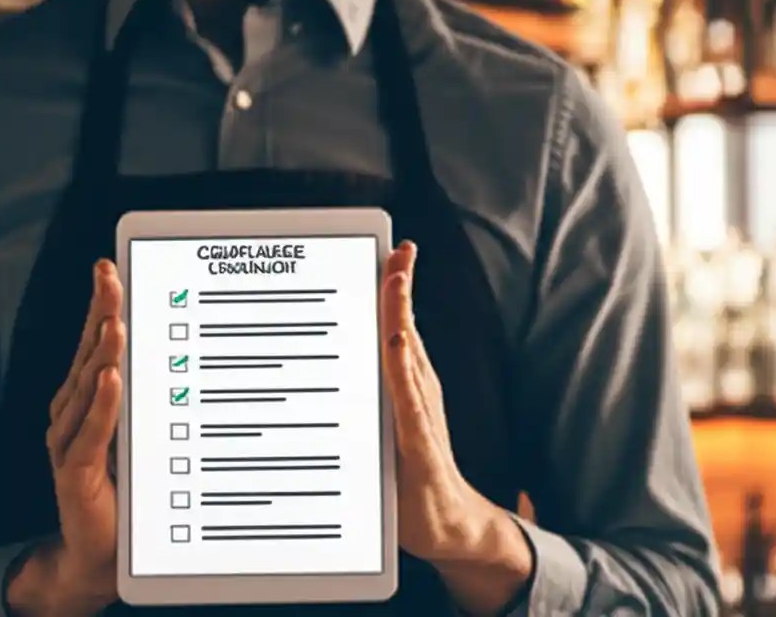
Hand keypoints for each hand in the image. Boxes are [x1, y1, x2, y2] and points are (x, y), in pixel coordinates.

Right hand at [8, 260, 122, 616]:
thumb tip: (183, 353)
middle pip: (86, 354)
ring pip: (85, 388)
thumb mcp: (142, 433)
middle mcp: (70, 412)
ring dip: (102, 354)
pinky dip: (101, 406)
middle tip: (109, 278)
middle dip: (99, 314)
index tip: (109, 268)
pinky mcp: (73, 472)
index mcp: (85, 398)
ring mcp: (67, 441)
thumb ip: (148, 397)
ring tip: (115, 322)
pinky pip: (88, 433)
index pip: (94, 343)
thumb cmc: (124, 488)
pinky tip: (110, 380)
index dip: (100, 306)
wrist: (98, 551)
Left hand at [381, 241, 532, 614]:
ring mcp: (422, 416)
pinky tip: (397, 347)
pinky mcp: (420, 444)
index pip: (401, 327)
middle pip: (406, 331)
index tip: (395, 251)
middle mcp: (419, 392)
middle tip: (400, 250)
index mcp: (409, 385)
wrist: (447, 525)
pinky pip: (408, 403)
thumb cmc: (409, 475)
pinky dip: (401, 372)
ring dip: (400, 318)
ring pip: (408, 358)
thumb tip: (328, 369)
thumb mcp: (382, 429)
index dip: (398, 288)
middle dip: (401, 288)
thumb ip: (366, 400)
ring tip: (396, 281)